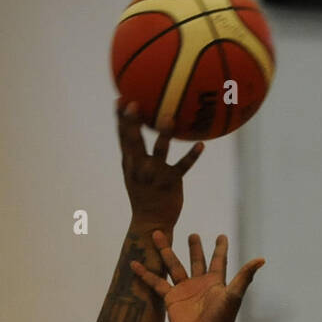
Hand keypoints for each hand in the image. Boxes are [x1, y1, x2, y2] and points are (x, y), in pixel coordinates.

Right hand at [117, 100, 203, 231]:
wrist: (151, 222)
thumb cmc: (144, 195)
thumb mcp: (134, 174)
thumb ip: (135, 153)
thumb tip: (137, 133)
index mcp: (130, 163)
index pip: (122, 138)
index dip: (120, 119)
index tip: (119, 99)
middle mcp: (139, 167)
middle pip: (134, 141)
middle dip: (132, 123)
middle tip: (134, 103)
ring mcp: (154, 175)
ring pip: (159, 151)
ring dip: (164, 135)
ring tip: (169, 118)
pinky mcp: (171, 182)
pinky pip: (183, 167)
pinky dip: (192, 157)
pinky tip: (201, 145)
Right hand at [130, 232, 263, 321]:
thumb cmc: (220, 319)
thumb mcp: (233, 295)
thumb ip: (244, 277)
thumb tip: (261, 259)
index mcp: (215, 281)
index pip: (218, 260)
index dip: (220, 248)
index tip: (221, 236)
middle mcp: (199, 283)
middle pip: (196, 260)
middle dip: (194, 247)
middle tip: (192, 234)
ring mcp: (184, 290)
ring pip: (173, 266)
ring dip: (165, 251)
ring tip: (157, 234)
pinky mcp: (171, 298)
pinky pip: (156, 283)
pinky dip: (145, 274)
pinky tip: (135, 263)